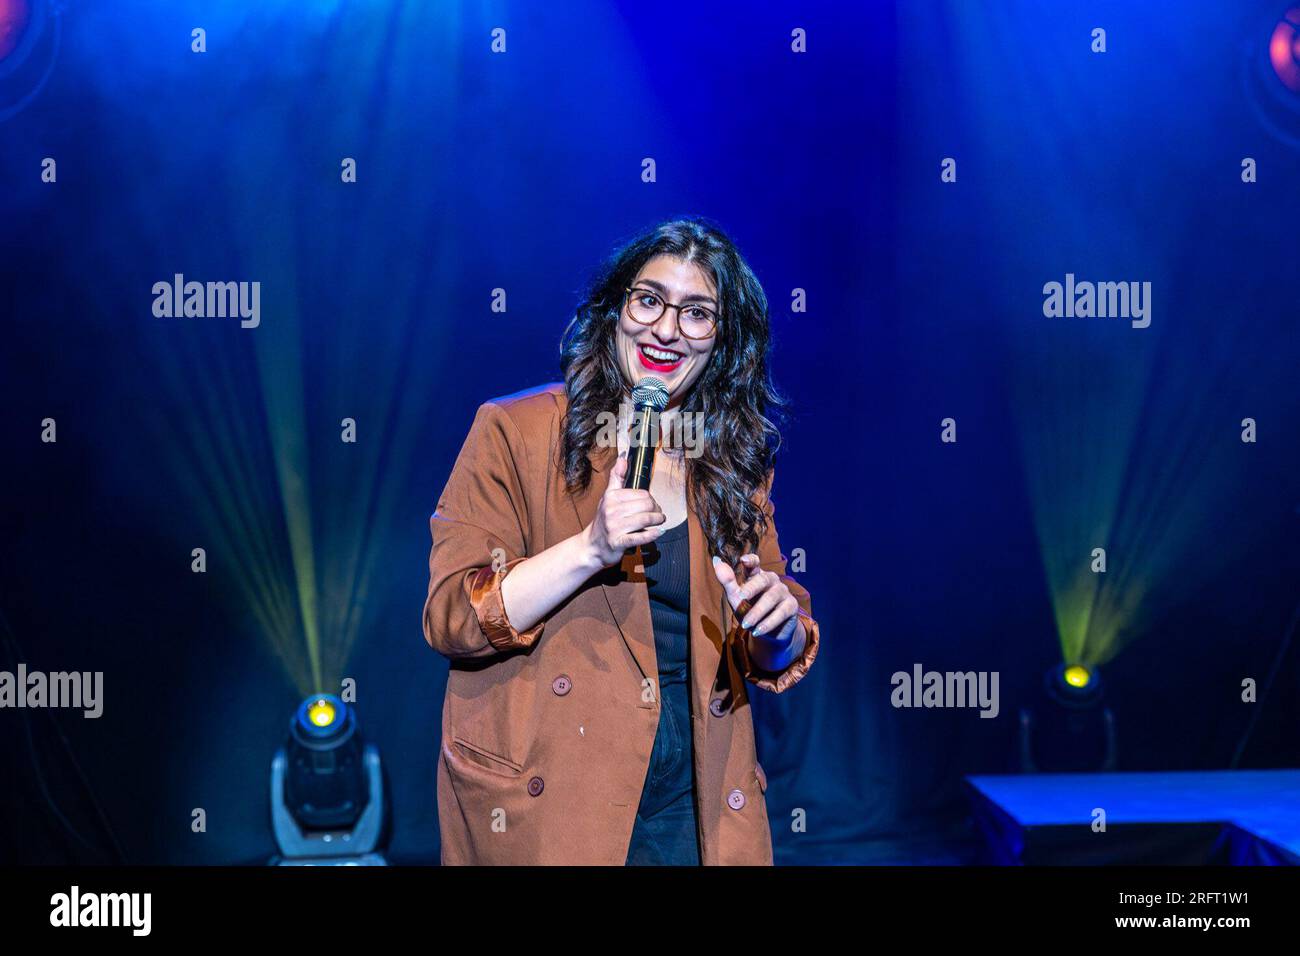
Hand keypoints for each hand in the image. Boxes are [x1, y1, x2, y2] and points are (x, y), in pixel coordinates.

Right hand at [582, 452, 665, 567]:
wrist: (591, 546)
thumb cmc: (603, 521)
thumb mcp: (608, 496)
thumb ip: (617, 477)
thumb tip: (623, 457)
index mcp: (611, 497)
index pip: (643, 494)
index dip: (652, 500)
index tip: (652, 505)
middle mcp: (612, 510)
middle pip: (647, 505)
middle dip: (657, 510)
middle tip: (658, 515)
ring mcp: (615, 527)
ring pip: (646, 519)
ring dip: (657, 521)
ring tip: (659, 522)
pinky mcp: (618, 542)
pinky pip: (641, 536)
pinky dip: (652, 534)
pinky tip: (658, 532)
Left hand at [712, 553, 799, 640]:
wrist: (769, 634)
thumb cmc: (751, 612)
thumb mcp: (737, 599)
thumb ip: (728, 582)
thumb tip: (717, 560)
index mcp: (757, 576)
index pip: (755, 563)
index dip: (751, 560)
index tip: (743, 560)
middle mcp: (772, 581)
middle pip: (763, 579)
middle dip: (751, 588)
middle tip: (740, 596)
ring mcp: (783, 592)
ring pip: (771, 598)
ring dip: (757, 612)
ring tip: (746, 625)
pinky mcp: (792, 606)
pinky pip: (781, 613)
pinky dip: (768, 623)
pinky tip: (758, 631)